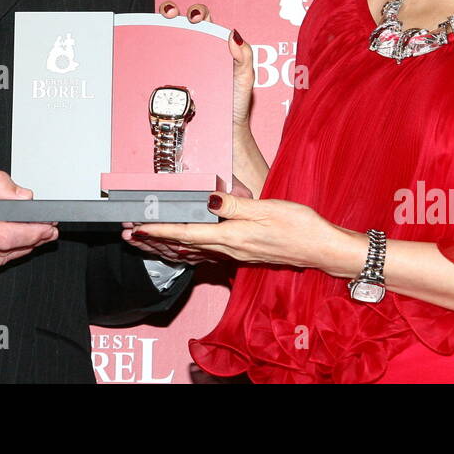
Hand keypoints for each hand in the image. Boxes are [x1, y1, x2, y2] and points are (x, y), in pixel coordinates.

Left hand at [131, 192, 344, 272]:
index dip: (160, 231)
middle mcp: (231, 249)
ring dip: (168, 245)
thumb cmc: (301, 226)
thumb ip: (235, 205)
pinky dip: (189, 248)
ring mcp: (237, 253)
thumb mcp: (268, 208)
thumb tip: (208, 199)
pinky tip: (183, 247)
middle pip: (184, 245)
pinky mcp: (245, 253)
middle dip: (156, 240)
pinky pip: (209, 252)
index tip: (138, 228)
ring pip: (194, 250)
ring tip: (146, 241)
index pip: (187, 234)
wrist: (323, 249)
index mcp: (233, 236)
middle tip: (130, 235)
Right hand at [157, 0, 258, 191]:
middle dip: (169, 11)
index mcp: (212, 46)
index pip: (202, 20)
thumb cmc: (236, 104)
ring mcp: (177, 67)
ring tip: (155, 26)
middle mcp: (192, 52)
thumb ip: (244, 57)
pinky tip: (144, 54)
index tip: (194, 18)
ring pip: (162, 40)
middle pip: (177, 23)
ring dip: (155, 27)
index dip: (196, 12)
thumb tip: (233, 34)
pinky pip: (154, 68)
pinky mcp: (166, 83)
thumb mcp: (245, 79)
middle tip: (170, 16)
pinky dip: (145, 57)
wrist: (223, 134)